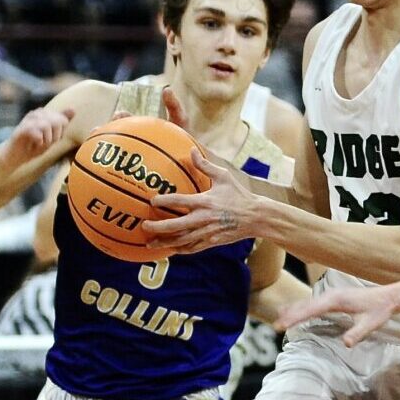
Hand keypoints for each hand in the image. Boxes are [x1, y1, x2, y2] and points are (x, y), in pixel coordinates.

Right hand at [1, 106, 72, 166]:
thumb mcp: (51, 136)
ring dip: (47, 140)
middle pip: (56, 121)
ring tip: (40, 144)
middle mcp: (36, 114)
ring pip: (47, 125)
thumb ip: (61, 123)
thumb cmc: (33, 146)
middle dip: (54, 137)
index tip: (51, 140)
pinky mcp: (21, 129)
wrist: (15, 157)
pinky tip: (34, 145)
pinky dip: (39, 141)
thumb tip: (73, 110)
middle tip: (45, 143)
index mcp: (44, 114)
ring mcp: (27, 120)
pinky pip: (37, 132)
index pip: (62, 120)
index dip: (60, 134)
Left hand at [143, 148, 260, 253]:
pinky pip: (192, 248)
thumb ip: (204, 165)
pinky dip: (180, 250)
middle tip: (144, 226)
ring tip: (150, 243)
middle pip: (176, 225)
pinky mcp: (212, 242)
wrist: (255, 217)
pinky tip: (170, 250)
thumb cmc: (239, 195)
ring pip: (181, 240)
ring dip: (164, 242)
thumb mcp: (223, 177)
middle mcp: (204, 218)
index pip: (179, 201)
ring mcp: (207, 232)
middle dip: (158, 227)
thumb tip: (191, 149)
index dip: (164, 201)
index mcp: (205, 201)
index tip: (152, 201)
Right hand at [275, 285, 396, 347]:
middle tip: (276, 327)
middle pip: (306, 304)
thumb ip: (358, 333)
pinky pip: (313, 302)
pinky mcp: (333, 298)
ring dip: (293, 310)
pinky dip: (301, 307)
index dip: (296, 317)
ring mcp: (331, 295)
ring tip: (278, 319)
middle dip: (290, 315)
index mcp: (337, 300)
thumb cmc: (379, 311)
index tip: (283, 325)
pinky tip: (294, 312)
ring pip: (307, 302)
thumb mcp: (371, 324)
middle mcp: (331, 295)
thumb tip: (345, 344)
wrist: (388, 297)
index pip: (311, 309)